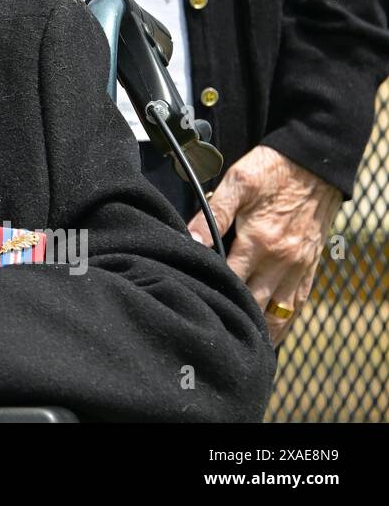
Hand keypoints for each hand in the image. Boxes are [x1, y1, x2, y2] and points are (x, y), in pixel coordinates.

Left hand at [187, 144, 343, 345]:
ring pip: (279, 312)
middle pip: (254, 304)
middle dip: (233, 318)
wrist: (316, 163)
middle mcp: (281, 261)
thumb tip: (190, 241)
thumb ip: (212, 214)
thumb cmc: (272, 170)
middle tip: (210, 331)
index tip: (193, 303)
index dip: (210, 293)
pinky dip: (284, 320)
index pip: (229, 280)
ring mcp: (299, 266)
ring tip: (239, 342)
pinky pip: (298, 303)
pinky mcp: (311, 266)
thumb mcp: (237, 182)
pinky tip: (270, 330)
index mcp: (259, 242)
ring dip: (261, 329)